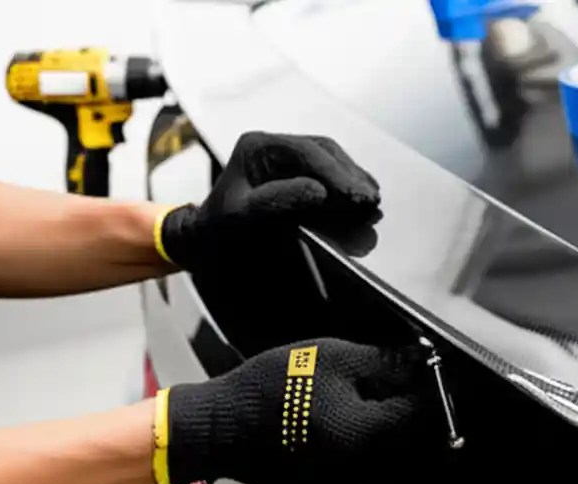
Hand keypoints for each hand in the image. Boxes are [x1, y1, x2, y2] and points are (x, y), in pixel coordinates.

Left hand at [156, 132, 381, 269]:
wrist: (205, 242)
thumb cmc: (217, 229)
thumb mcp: (241, 217)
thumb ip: (278, 202)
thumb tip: (319, 192)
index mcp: (258, 146)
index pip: (307, 153)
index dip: (336, 174)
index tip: (357, 197)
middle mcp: (275, 146)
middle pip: (324, 153)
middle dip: (350, 178)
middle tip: (371, 202)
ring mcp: (288, 160)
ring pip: (331, 162)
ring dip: (353, 183)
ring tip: (372, 205)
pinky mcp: (297, 176)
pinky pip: (329, 176)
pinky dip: (348, 190)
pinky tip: (362, 204)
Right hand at [156, 339, 430, 483]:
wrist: (220, 428)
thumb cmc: (273, 387)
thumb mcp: (332, 359)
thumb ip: (383, 364)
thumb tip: (423, 363)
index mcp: (369, 434)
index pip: (426, 414)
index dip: (434, 389)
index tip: (430, 371)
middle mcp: (367, 468)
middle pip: (414, 440)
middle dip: (417, 411)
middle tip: (407, 382)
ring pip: (394, 456)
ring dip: (396, 430)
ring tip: (378, 399)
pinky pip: (370, 469)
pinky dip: (372, 447)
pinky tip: (354, 422)